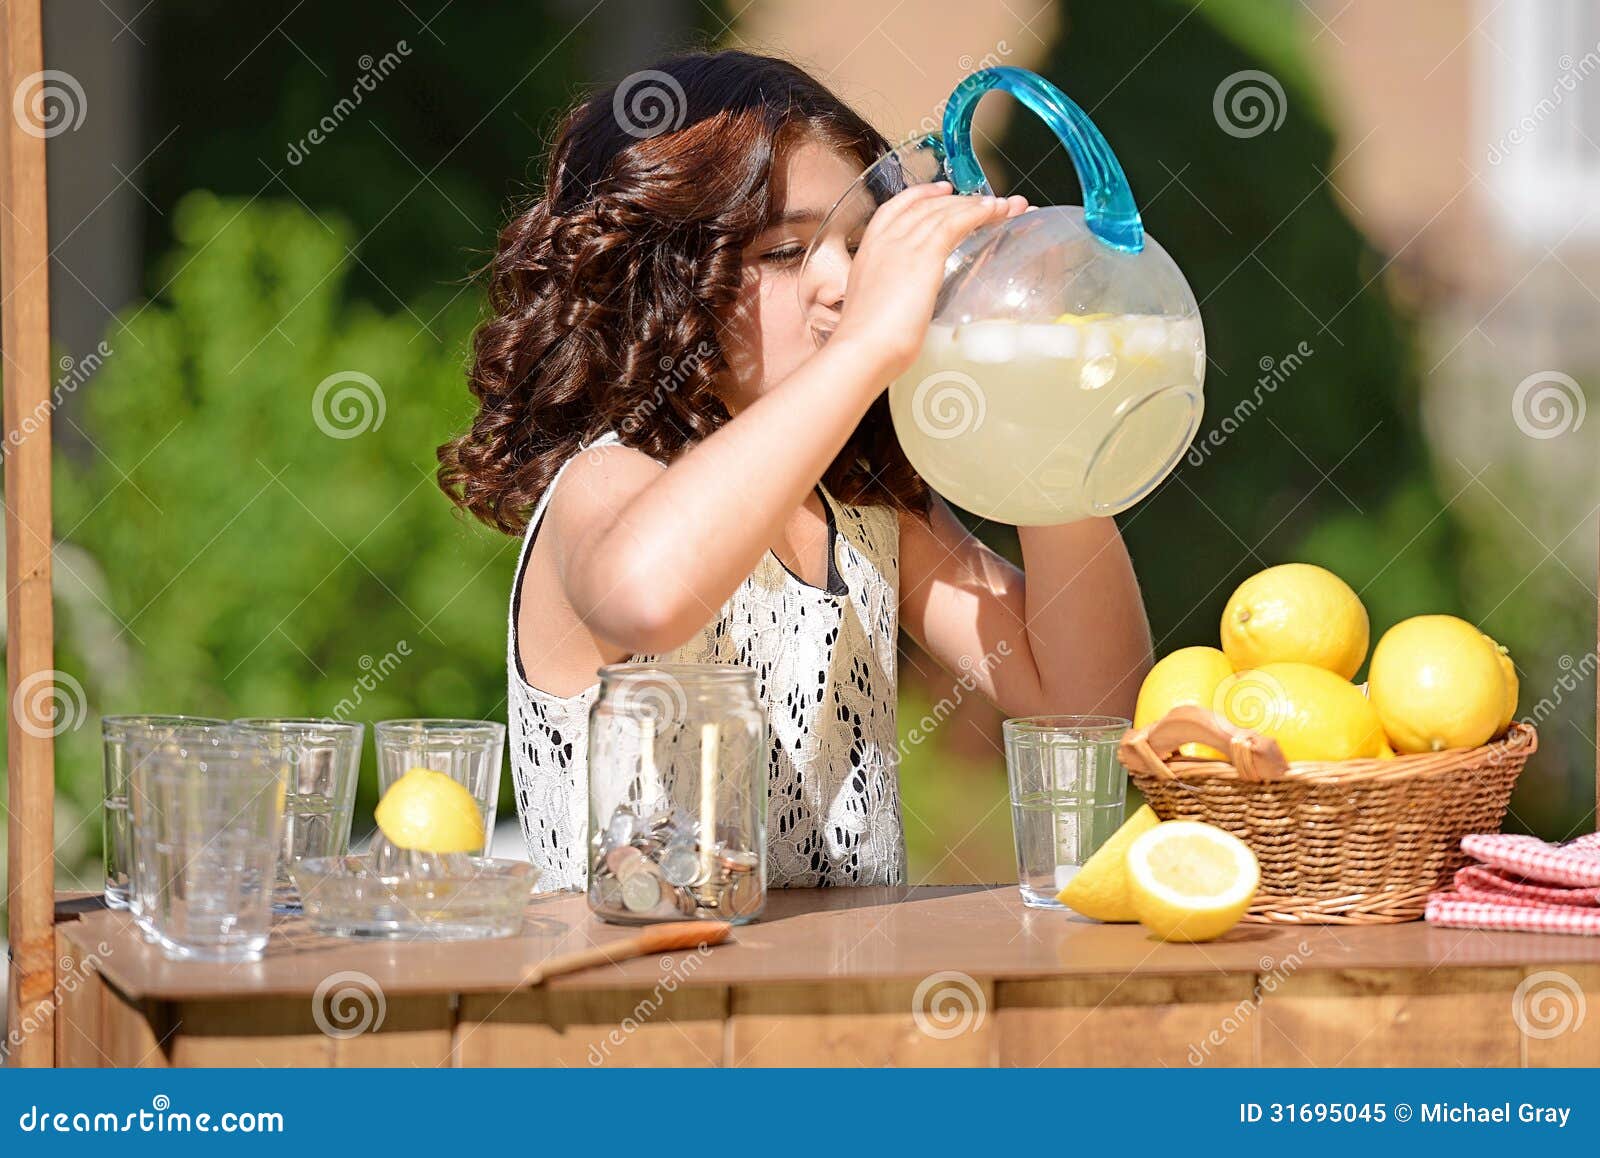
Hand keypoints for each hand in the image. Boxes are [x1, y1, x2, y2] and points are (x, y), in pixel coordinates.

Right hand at [829, 182, 1027, 382]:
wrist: (863, 350)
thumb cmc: (867, 345)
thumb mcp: (874, 312)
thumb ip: (889, 301)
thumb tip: (903, 310)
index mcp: (868, 252)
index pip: (895, 209)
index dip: (921, 195)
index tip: (941, 191)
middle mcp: (885, 240)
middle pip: (926, 205)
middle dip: (959, 200)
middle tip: (984, 200)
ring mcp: (904, 244)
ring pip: (945, 211)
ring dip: (977, 205)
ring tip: (1002, 205)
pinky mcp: (926, 254)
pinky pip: (957, 222)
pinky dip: (979, 213)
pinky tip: (995, 212)